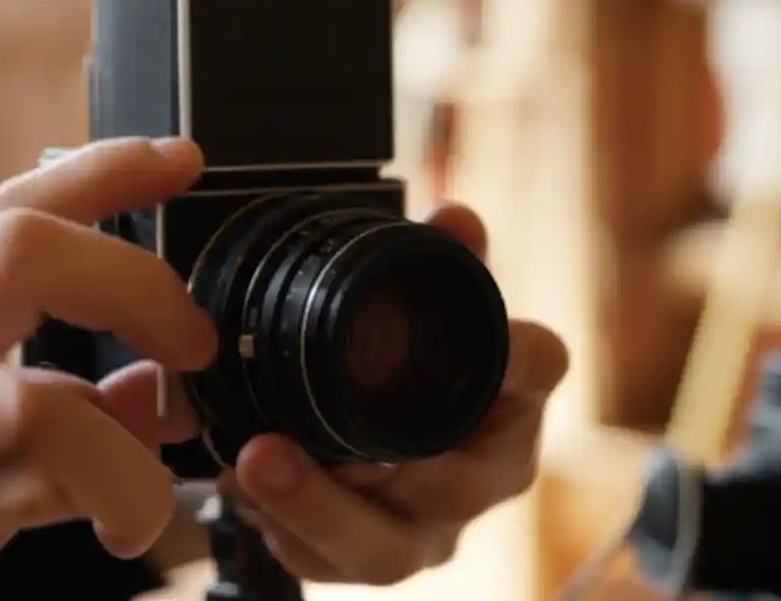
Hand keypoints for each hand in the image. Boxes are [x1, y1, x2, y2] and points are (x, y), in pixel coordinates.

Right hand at [0, 138, 214, 600]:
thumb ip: (66, 403)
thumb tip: (160, 394)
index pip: (14, 208)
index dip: (105, 169)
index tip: (182, 156)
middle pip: (16, 251)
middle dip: (131, 281)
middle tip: (193, 344)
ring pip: (21, 395)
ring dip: (121, 436)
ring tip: (157, 473)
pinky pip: (20, 496)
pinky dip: (103, 499)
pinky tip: (123, 522)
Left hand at [217, 205, 568, 585]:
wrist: (386, 449)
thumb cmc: (417, 372)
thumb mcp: (428, 311)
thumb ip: (438, 261)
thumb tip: (455, 217)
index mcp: (511, 397)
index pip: (538, 368)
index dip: (518, 356)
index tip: (482, 345)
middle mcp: (483, 474)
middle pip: (456, 485)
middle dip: (381, 465)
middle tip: (300, 430)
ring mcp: (431, 529)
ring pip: (388, 548)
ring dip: (316, 509)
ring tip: (254, 464)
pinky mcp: (374, 560)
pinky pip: (331, 565)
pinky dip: (283, 530)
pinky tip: (242, 489)